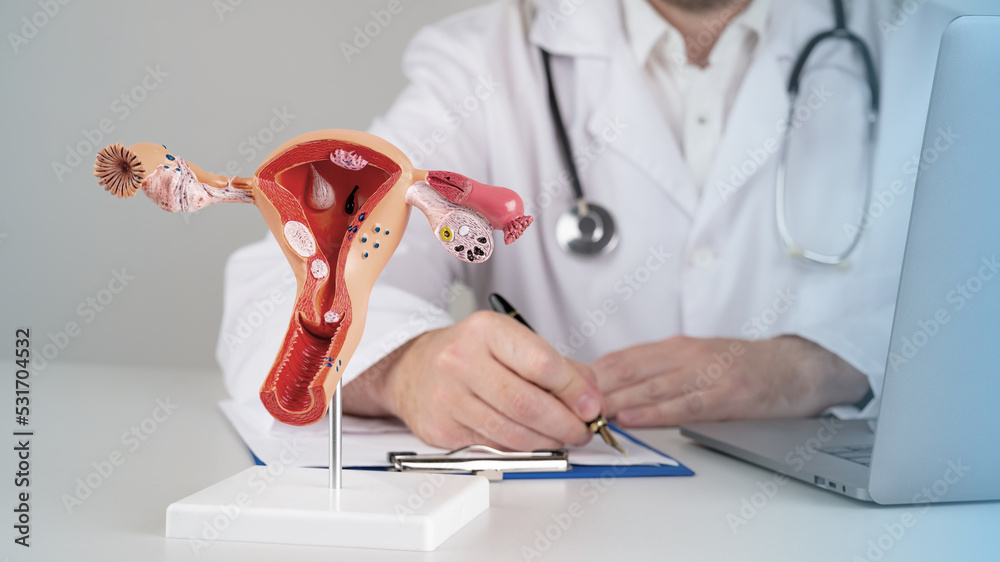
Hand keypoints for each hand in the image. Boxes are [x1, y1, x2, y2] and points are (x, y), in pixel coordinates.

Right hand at [343, 311, 601, 449]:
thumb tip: (590, 397)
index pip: (541, 363)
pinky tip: (532, 441)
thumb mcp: (510, 343)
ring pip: (513, 432)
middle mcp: (462, 361)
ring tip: (562, 437)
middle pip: (528, 404)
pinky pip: (494, 447)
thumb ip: (556, 366)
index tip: (591, 405)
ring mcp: (449, 397)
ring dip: (548, 441)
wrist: (413, 370)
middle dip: (566, 423)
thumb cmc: (468, 354)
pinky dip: (522, 449)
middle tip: (582, 430)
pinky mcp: (442, 430)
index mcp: (486, 331)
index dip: (574, 390)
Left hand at [591, 336, 869, 427]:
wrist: (796, 367)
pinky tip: (633, 420)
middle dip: (594, 389)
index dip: (589, 373)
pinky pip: (683, 404)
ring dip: (616, 401)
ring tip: (589, 414)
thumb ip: (658, 370)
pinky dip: (654, 413)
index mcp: (675, 347)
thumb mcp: (696, 359)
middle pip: (629, 371)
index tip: (562, 386)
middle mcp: (686, 355)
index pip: (622, 358)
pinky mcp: (726, 394)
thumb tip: (613, 386)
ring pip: (650, 387)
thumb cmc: (744, 366)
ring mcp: (706, 373)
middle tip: (565, 404)